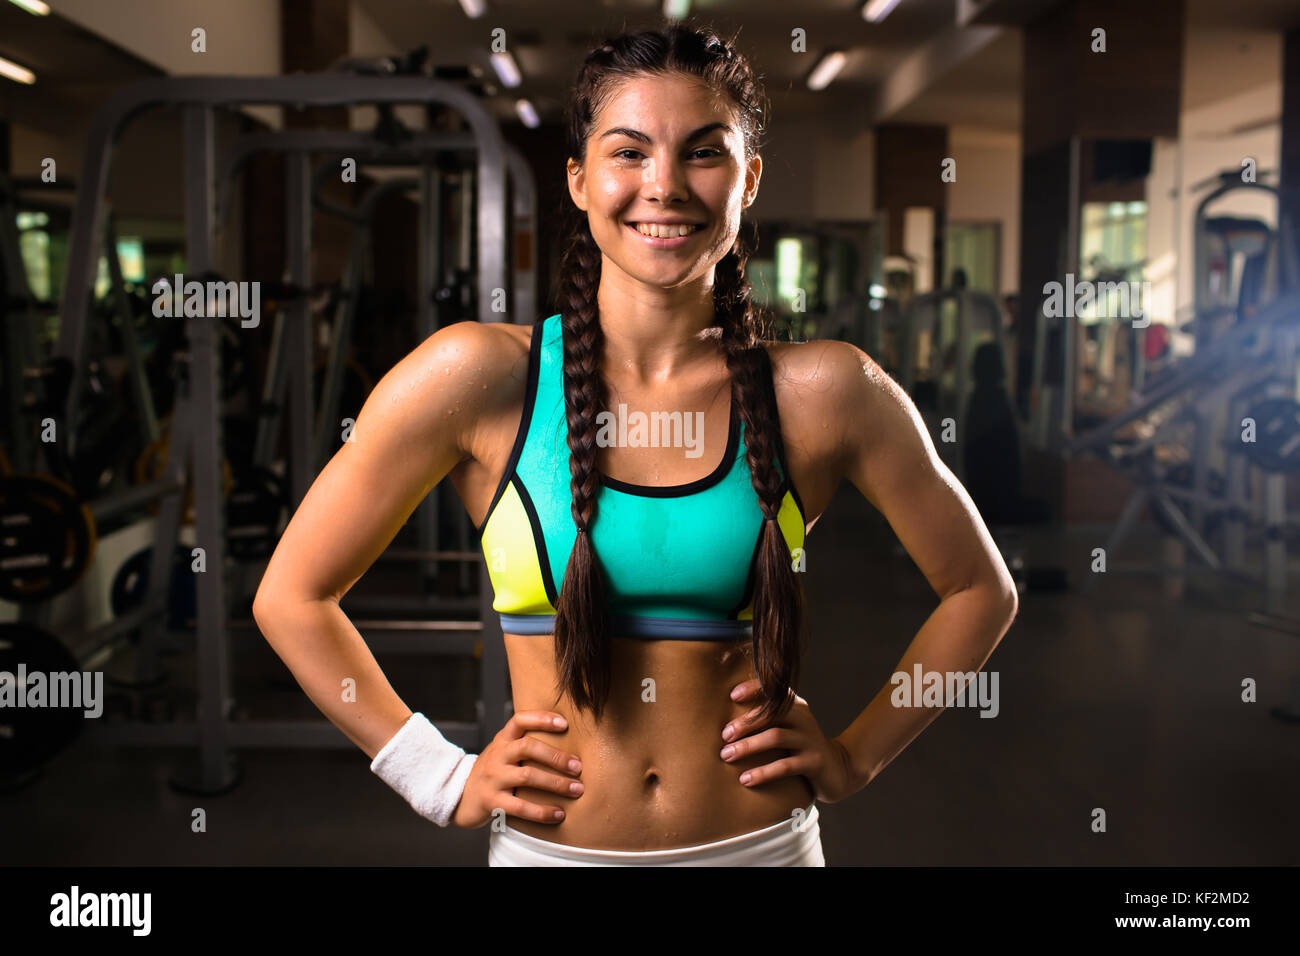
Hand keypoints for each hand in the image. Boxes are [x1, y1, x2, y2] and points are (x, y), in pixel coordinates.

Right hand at [451, 711, 583, 828]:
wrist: (460, 796)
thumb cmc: (493, 772)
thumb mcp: (503, 752)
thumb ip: (525, 744)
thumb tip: (568, 739)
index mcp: (502, 740)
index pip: (519, 720)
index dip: (542, 718)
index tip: (565, 723)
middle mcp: (497, 755)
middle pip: (528, 747)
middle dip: (556, 756)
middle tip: (578, 767)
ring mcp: (493, 778)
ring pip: (527, 776)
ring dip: (556, 783)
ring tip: (577, 790)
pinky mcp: (491, 802)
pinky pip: (520, 807)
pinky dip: (542, 811)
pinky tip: (559, 814)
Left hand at [720, 680, 860, 803]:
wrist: (839, 770)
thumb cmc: (800, 748)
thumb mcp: (788, 728)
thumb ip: (766, 719)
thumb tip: (723, 721)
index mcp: (795, 706)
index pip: (773, 690)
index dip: (753, 689)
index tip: (731, 695)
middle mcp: (803, 718)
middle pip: (771, 712)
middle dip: (744, 723)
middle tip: (723, 736)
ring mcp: (810, 739)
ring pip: (775, 737)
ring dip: (748, 746)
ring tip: (726, 756)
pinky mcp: (814, 762)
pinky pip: (785, 766)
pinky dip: (762, 772)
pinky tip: (745, 779)